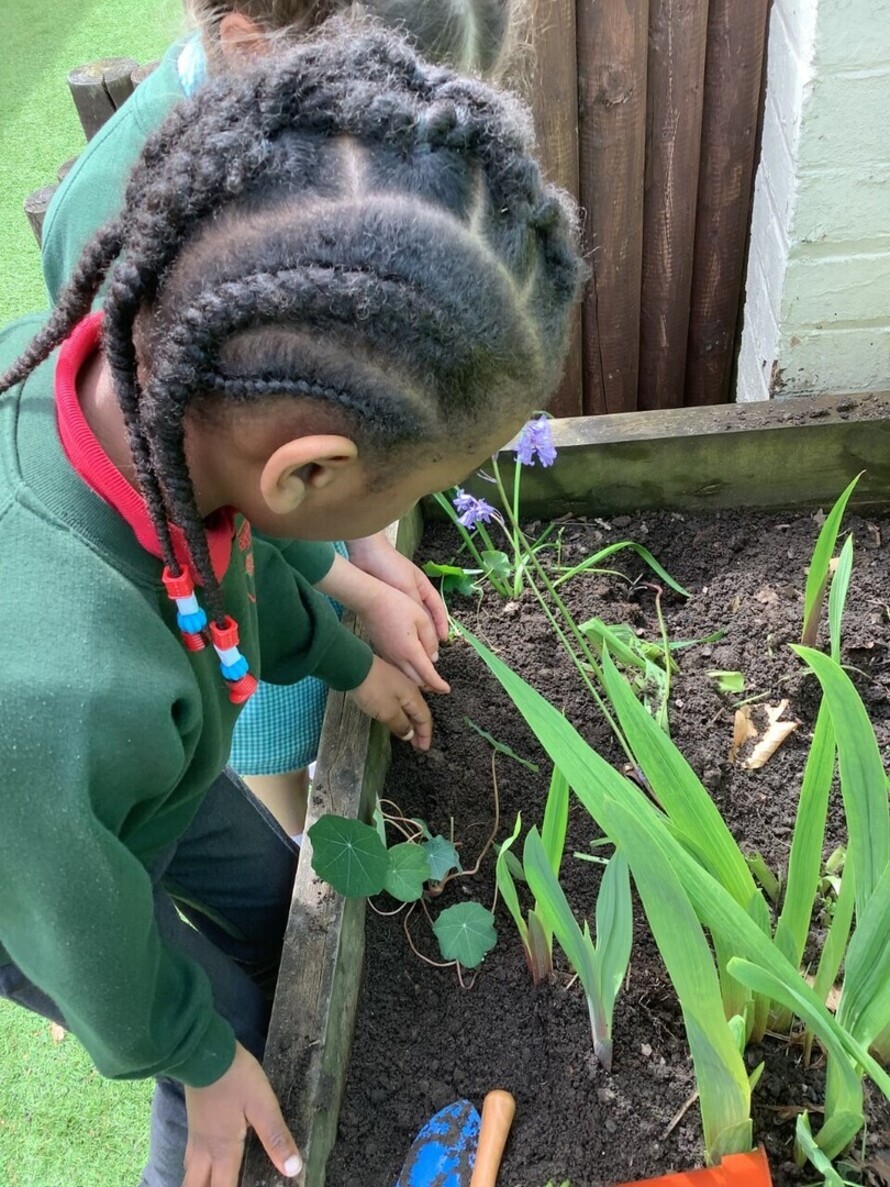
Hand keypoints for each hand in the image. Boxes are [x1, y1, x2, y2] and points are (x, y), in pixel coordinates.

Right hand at [183, 1042, 301, 1186]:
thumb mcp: (263, 1105)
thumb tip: (293, 1170)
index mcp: (223, 1150)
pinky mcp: (192, 1122)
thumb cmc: (236, 1078)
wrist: (204, 1051)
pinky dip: (194, 1170)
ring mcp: (195, 1136)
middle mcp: (205, 1149)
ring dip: (198, 1185)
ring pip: (189, 1174)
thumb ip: (276, 1138)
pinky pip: (188, 1157)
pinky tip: (203, 1163)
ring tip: (211, 1184)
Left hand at [347, 533, 448, 641]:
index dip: (442, 624)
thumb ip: (417, 607)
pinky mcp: (385, 603)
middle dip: (428, 633)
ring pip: (409, 620)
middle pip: (424, 617)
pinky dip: (397, 630)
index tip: (444, 640)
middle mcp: (413, 594)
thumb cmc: (391, 567)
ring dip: (413, 634)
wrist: (366, 554)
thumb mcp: (408, 587)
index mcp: (423, 587)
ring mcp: (399, 598)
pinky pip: (394, 620)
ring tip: (415, 650)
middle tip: (429, 650)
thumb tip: (426, 628)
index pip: (437, 608)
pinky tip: (396, 641)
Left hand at [348, 656, 432, 749]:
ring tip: (407, 735)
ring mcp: (397, 685)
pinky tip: (395, 719)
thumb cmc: (373, 690)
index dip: (425, 734)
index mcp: (413, 696)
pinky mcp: (385, 684)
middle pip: (418, 712)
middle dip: (419, 729)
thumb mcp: (388, 712)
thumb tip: (410, 734)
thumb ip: (401, 724)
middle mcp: (409, 689)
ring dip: (410, 722)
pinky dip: (401, 715)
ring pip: (408, 707)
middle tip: (417, 745)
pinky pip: (399, 703)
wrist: (354, 667)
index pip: (425, 718)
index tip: (424, 749)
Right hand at [360, 584, 450, 693]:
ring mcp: (388, 656)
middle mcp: (398, 658)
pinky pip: (397, 668)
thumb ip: (430, 639)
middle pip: (417, 680)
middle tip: (439, 686)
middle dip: (429, 685)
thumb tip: (434, 657)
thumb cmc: (398, 605)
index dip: (438, 685)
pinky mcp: (382, 651)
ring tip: (428, 679)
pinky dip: (408, 672)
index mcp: (411, 651)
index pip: (428, 675)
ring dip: (418, 680)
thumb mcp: (422, 618)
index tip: (447, 690)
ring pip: (406, 676)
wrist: (370, 601)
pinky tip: (413, 666)